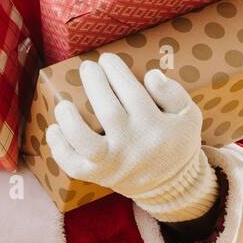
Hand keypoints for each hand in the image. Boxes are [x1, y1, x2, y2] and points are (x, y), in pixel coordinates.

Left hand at [46, 52, 217, 221]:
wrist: (171, 184)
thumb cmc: (175, 140)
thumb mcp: (188, 116)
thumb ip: (174, 94)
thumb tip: (152, 75)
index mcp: (155, 126)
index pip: (133, 93)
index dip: (116, 72)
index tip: (107, 59)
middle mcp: (132, 145)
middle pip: (108, 111)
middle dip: (94, 84)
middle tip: (87, 68)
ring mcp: (113, 163)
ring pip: (86, 142)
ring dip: (70, 120)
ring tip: (64, 103)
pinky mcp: (98, 176)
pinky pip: (74, 166)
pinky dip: (59, 149)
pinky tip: (54, 129)